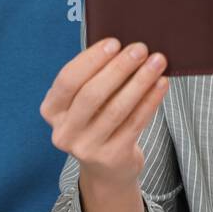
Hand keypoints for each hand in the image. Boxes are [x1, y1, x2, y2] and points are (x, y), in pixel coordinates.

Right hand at [39, 39, 169, 211]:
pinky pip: (134, 123)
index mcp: (51, 111)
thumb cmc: (97, 120)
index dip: (91, 60)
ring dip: (140, 81)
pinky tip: (161, 84)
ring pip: (116, 109)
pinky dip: (150, 101)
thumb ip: (95, 77)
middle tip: (141, 48)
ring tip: (157, 62)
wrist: (106, 169)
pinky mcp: (111, 157)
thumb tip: (125, 46)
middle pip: (92, 94)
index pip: (68, 80)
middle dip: (119, 68)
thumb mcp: (85, 102)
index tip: (114, 42)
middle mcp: (63, 132)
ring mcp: (86, 148)